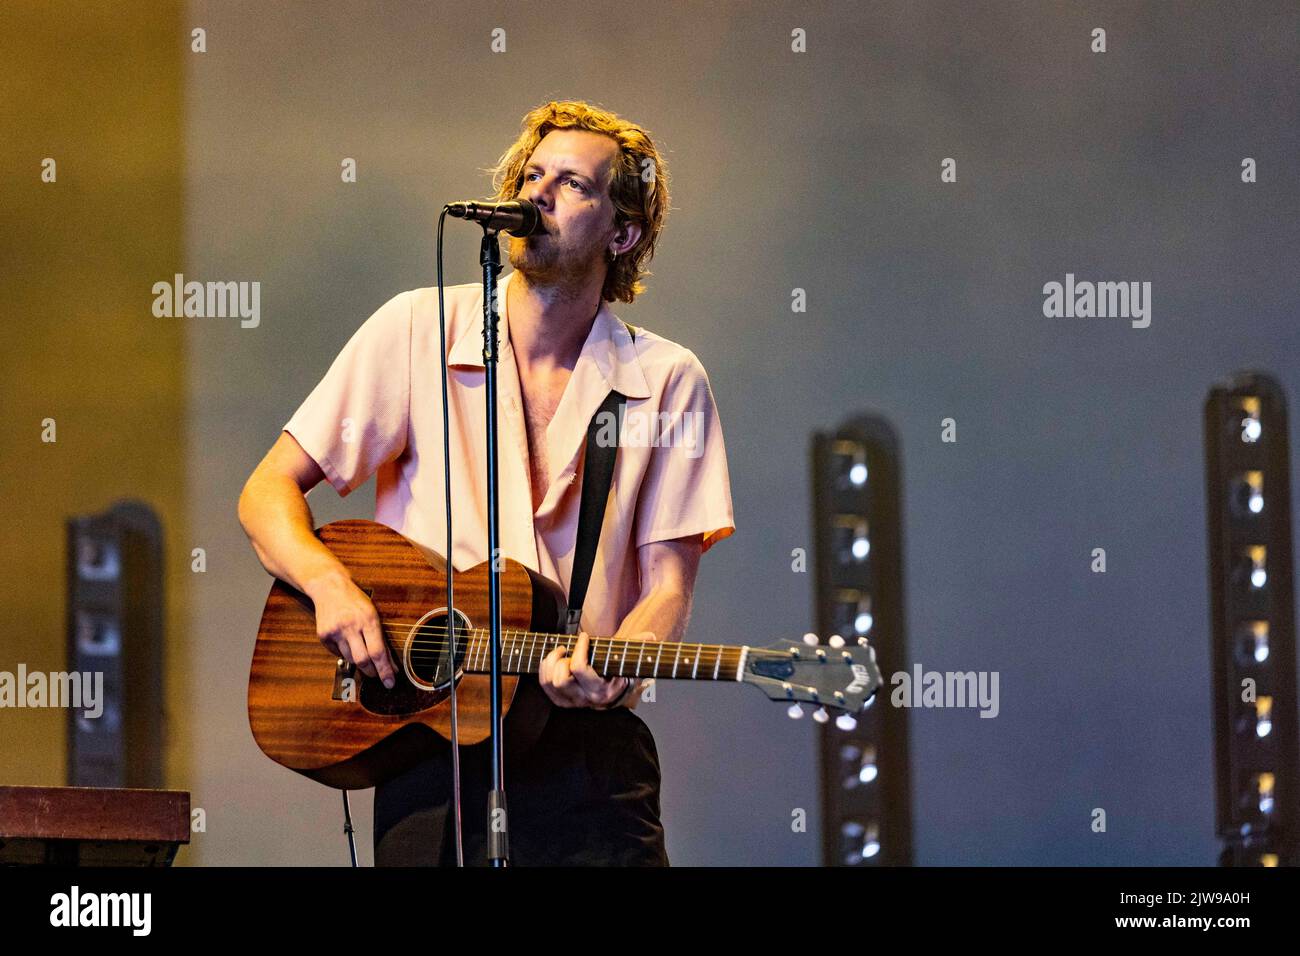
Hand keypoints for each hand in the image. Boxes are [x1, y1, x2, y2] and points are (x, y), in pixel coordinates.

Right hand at [307, 571, 396, 687]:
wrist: (329, 587)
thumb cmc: (355, 600)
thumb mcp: (373, 613)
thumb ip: (381, 638)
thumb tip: (390, 663)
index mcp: (369, 620)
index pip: (378, 652)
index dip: (385, 670)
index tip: (390, 682)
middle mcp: (351, 626)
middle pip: (363, 660)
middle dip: (372, 672)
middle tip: (378, 676)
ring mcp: (336, 631)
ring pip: (350, 659)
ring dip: (359, 662)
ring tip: (364, 657)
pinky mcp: (324, 635)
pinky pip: (337, 653)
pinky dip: (345, 653)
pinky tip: (348, 644)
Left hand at [539, 632, 631, 708]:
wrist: (615, 689)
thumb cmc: (620, 669)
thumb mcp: (630, 658)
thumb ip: (640, 646)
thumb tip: (651, 636)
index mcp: (602, 690)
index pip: (579, 669)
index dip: (579, 649)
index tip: (585, 636)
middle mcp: (585, 699)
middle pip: (560, 678)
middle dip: (562, 659)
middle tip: (571, 649)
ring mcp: (571, 701)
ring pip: (550, 682)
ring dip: (552, 663)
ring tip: (562, 652)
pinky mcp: (561, 699)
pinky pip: (544, 685)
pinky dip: (545, 668)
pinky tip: (555, 658)